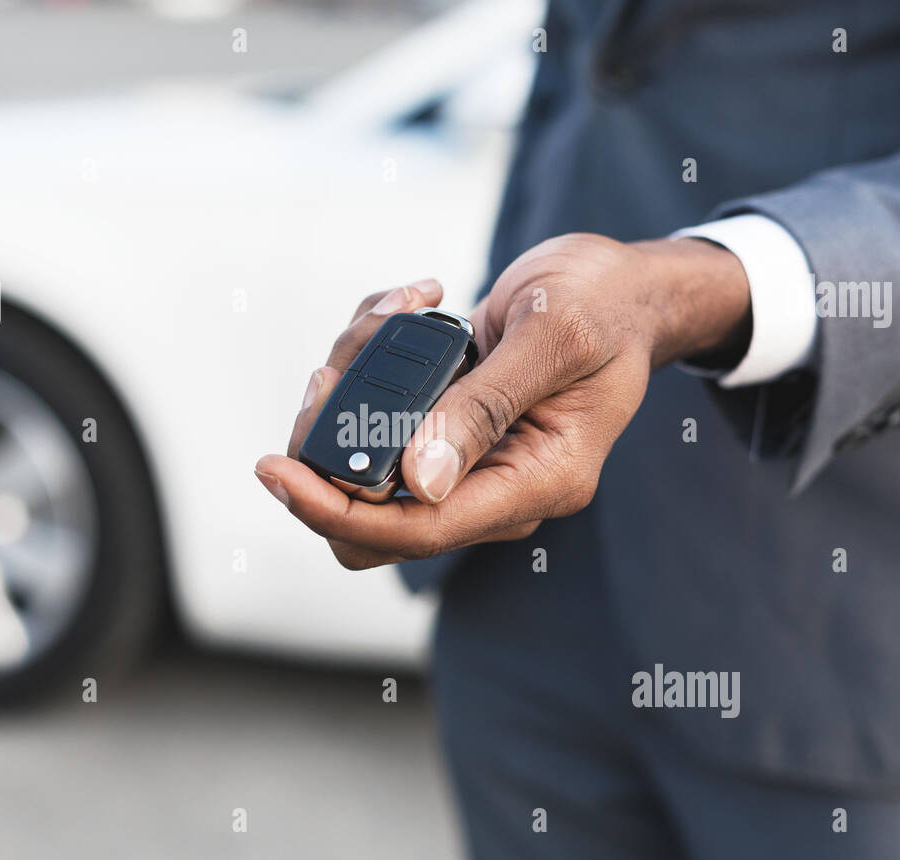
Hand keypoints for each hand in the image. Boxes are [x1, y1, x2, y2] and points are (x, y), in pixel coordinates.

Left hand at [255, 234, 750, 568]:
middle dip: (330, 448)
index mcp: (537, 482)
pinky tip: (405, 306)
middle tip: (333, 370)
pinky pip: (379, 419)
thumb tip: (419, 480)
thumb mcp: (553, 336)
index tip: (276, 472)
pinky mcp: (446, 430)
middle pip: (374, 518)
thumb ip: (485, 408)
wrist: (623, 288)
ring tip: (393, 311)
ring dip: (351, 385)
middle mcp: (497, 487)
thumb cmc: (604, 305)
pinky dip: (369, 360)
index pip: (419, 531)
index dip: (336, 511)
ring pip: (365, 464)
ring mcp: (469, 462)